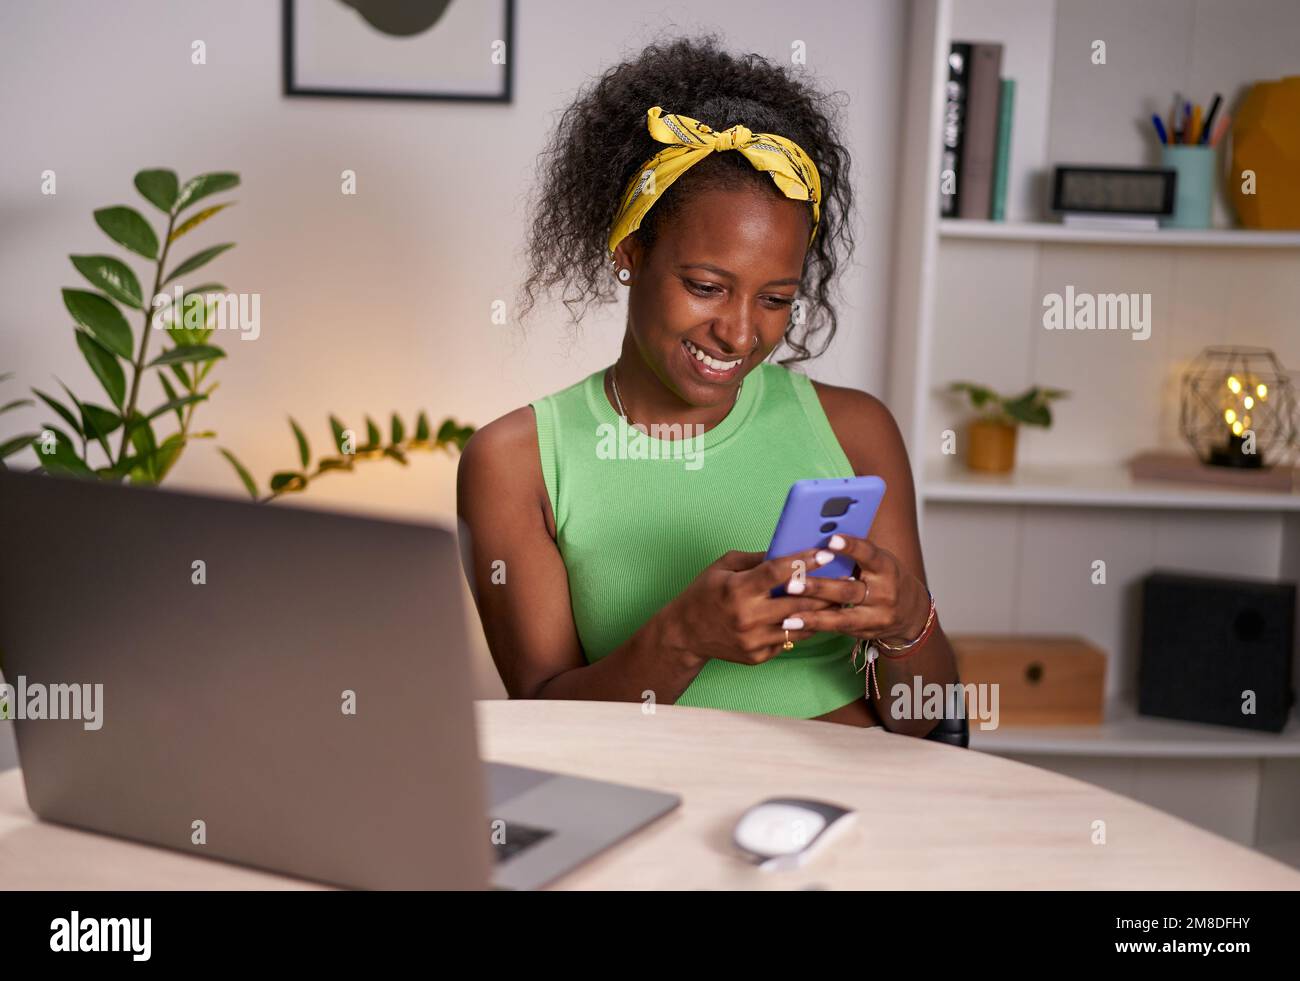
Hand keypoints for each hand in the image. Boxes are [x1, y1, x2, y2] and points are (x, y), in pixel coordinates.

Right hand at [660, 547, 839, 665]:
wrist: (684, 634)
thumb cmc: (704, 593)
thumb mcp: (724, 567)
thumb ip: (756, 559)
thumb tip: (790, 550)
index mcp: (737, 589)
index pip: (778, 572)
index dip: (805, 561)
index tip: (826, 553)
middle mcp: (747, 616)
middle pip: (797, 602)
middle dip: (825, 590)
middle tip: (847, 580)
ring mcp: (753, 640)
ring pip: (799, 625)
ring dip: (821, 612)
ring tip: (839, 600)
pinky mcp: (757, 656)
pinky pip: (788, 640)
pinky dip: (801, 628)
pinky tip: (814, 619)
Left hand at [776, 535, 928, 646]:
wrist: (911, 613)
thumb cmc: (885, 578)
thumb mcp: (878, 562)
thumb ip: (855, 554)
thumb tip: (817, 538)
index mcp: (886, 568)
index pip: (869, 555)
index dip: (851, 547)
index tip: (831, 540)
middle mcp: (884, 593)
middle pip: (848, 590)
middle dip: (818, 587)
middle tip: (791, 583)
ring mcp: (876, 616)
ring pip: (841, 616)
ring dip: (812, 615)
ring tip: (787, 615)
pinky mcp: (866, 632)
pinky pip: (837, 629)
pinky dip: (814, 626)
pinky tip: (792, 624)